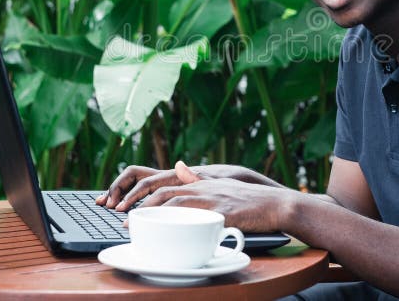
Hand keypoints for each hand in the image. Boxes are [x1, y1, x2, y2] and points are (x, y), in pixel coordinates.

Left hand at [141, 165, 290, 232]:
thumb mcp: (221, 184)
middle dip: (139, 204)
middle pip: (164, 192)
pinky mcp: (223, 213)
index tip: (127, 208)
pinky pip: (196, 217)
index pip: (164, 185)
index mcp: (201, 183)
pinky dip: (178, 223)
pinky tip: (167, 232)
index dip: (143, 196)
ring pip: (175, 202)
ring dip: (152, 213)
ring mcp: (213, 199)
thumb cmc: (249, 199)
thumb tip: (179, 166)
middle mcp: (203, 188)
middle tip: (124, 218)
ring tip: (137, 225)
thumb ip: (198, 178)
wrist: (275, 204)